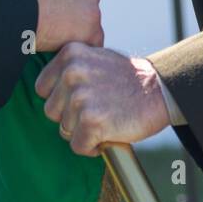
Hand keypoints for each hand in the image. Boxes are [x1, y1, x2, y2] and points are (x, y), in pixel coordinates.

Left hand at [35, 45, 169, 155]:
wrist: (160, 90)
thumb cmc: (128, 79)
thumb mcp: (95, 58)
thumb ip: (71, 68)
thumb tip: (50, 88)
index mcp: (70, 54)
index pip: (42, 88)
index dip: (60, 99)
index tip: (79, 100)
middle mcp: (72, 73)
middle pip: (51, 111)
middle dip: (70, 117)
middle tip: (95, 111)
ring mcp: (80, 97)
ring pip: (64, 130)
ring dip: (83, 131)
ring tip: (105, 119)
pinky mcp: (91, 121)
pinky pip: (78, 146)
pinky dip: (93, 147)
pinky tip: (108, 133)